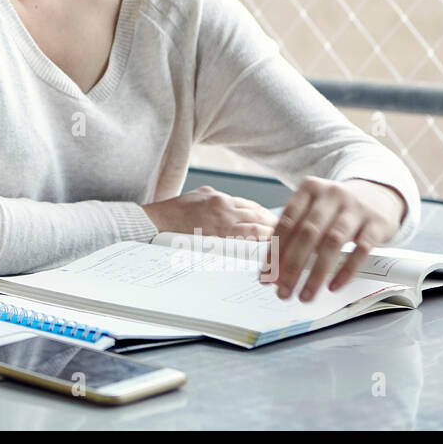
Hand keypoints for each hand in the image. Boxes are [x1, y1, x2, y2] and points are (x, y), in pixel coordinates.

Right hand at [144, 185, 278, 238]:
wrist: (153, 223)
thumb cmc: (168, 215)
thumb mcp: (192, 199)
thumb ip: (211, 202)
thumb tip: (225, 208)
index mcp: (216, 196)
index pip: (248, 205)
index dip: (263, 214)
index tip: (273, 220)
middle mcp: (222, 205)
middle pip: (256, 213)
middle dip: (273, 223)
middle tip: (289, 232)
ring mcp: (221, 220)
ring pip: (255, 224)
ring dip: (272, 232)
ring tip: (286, 241)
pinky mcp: (218, 233)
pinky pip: (247, 237)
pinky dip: (261, 241)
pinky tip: (271, 247)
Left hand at [262, 176, 405, 301]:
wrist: (379, 194)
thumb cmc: (338, 207)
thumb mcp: (315, 208)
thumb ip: (296, 231)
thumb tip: (274, 268)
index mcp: (309, 189)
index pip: (287, 221)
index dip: (274, 250)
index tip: (267, 274)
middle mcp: (331, 195)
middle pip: (307, 234)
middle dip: (292, 266)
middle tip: (283, 290)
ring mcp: (356, 208)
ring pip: (332, 243)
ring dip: (316, 274)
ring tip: (305, 295)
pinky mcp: (377, 224)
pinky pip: (361, 250)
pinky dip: (345, 271)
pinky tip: (333, 286)